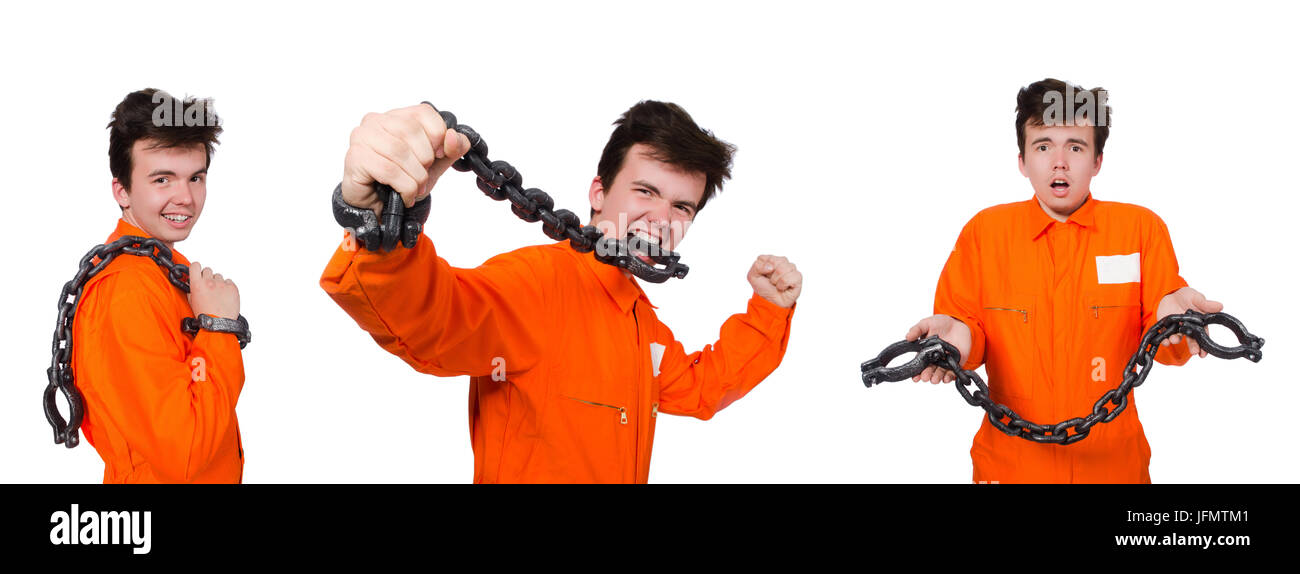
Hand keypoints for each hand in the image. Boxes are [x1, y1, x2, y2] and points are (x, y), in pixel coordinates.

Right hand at [188, 262, 239, 319]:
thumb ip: (191, 290)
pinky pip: (229, 282)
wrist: (219, 324)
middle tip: (208, 286)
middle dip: (207, 276)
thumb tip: (191, 283)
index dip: (196, 268)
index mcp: (197, 285)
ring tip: (217, 294)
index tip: (197, 271)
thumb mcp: (192, 302)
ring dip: (217, 282)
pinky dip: (227, 287)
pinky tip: (225, 295)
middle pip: (208, 270)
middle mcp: (209, 282)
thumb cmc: (206, 316)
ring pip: (219, 276)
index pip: (195, 265)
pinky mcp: (232, 287)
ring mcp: (222, 284)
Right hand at [341, 103, 471, 217]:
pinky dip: (404, 187)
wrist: (378, 205)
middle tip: (423, 175)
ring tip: (416, 188)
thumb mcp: (434, 164)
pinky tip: (404, 195)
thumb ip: (451, 149)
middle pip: (410, 130)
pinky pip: (389, 170)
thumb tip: (455, 137)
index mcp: (396, 116)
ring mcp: (362, 137)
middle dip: (425, 158)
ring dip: (416, 176)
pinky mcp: (356, 157)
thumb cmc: (401, 180)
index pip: (423, 112)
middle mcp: (376, 121)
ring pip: (399, 151)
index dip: (438, 134)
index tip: (439, 155)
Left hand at [747, 255, 800, 307]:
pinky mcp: (798, 277)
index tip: (763, 276)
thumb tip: (771, 267)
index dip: (762, 269)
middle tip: (771, 281)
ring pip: (783, 268)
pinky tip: (783, 288)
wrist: (770, 302)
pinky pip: (790, 277)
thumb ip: (757, 266)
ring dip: (776, 280)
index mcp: (771, 259)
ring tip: (777, 285)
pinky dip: (783, 284)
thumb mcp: (752, 276)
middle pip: (774, 261)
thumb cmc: (763, 288)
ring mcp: (791, 269)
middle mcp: (782, 262)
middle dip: (770, 274)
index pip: (764, 258)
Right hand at [904, 315, 971, 383]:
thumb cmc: (941, 323)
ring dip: (937, 378)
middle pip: (929, 371)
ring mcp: (945, 362)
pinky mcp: (956, 362)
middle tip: (925, 378)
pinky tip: (946, 379)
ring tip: (934, 380)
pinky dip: (949, 377)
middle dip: (926, 375)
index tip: (914, 377)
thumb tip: (907, 337)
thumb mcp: (926, 323)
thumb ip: (917, 330)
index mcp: (925, 352)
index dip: (916, 372)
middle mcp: (934, 359)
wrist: (959, 322)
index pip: (919, 364)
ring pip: (940, 373)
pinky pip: (953, 372)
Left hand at [1157, 287, 1223, 357]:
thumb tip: (1220, 306)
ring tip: (1175, 340)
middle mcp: (1188, 328)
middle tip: (1194, 352)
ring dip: (1176, 340)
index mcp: (1199, 323)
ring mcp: (1176, 328)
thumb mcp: (1197, 298)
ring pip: (1177, 337)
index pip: (1204, 335)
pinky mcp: (1165, 327)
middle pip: (1192, 339)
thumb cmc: (1188, 297)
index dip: (1204, 345)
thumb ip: (1206, 304)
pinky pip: (1164, 335)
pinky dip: (1164, 339)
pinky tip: (1165, 341)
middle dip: (1193, 346)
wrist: (1171, 294)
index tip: (1204, 353)